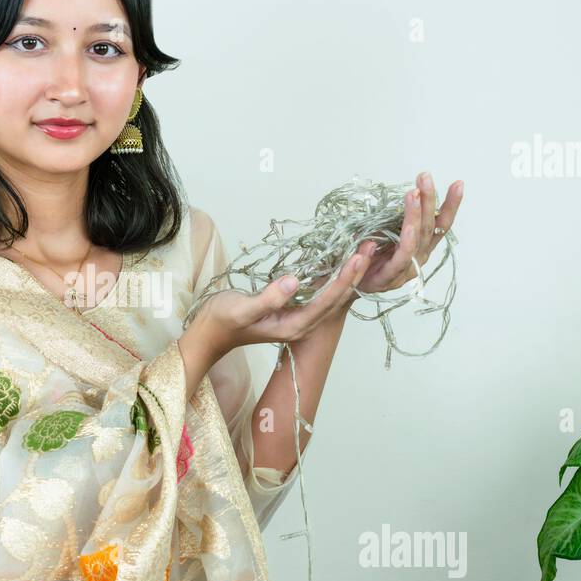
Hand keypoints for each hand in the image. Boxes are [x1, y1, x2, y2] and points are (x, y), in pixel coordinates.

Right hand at [180, 242, 373, 366]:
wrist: (209, 334)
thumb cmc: (221, 321)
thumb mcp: (241, 309)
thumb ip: (268, 298)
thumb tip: (294, 281)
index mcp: (293, 327)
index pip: (326, 301)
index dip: (343, 279)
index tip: (358, 258)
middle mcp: (302, 324)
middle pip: (336, 299)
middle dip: (355, 274)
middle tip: (370, 247)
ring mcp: (299, 318)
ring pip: (331, 296)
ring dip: (349, 274)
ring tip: (364, 251)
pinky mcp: (294, 309)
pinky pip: (321, 293)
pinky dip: (334, 276)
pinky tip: (342, 261)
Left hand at [356, 171, 462, 293]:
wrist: (350, 284)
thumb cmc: (370, 256)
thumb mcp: (385, 231)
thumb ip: (395, 217)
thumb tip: (406, 192)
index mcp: (421, 245)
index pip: (439, 223)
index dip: (450, 205)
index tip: (458, 183)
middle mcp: (419, 257)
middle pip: (428, 227)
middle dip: (428, 200)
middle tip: (425, 177)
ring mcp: (406, 269)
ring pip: (415, 241)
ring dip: (415, 216)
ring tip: (414, 195)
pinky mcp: (388, 279)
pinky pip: (398, 261)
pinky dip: (404, 244)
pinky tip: (407, 229)